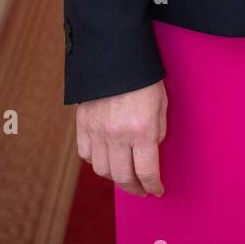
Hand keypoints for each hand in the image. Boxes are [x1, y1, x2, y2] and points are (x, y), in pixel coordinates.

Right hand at [76, 80, 167, 195]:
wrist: (116, 53)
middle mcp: (117, 134)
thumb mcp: (161, 105)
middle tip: (141, 190)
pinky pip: (86, 154)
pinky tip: (106, 158)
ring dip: (114, 177)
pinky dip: (96, 160)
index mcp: (142, 130)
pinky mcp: (83, 123)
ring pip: (102, 170)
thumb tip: (150, 155)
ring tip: (124, 174)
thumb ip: (156, 133)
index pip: (146, 172)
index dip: (153, 186)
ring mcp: (97, 130)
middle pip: (123, 177)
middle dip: (134, 188)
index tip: (157, 190)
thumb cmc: (144, 77)